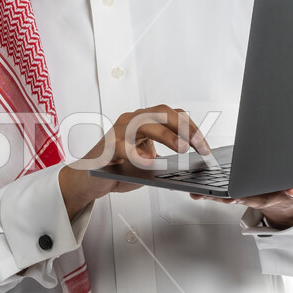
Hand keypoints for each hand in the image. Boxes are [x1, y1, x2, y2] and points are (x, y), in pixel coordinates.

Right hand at [60, 105, 213, 216]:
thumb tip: (192, 168)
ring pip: (145, 124)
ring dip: (167, 135)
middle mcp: (131, 121)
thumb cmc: (119, 168)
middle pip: (162, 113)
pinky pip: (123, 147)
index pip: (173, 115)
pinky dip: (137, 153)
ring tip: (182, 148)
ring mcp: (118, 132)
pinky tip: (149, 161)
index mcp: (144, 121)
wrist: (88, 178)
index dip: (192, 128)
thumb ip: (166, 158)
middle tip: (199, 146)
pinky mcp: (107, 149)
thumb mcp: (148, 161)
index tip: (205, 146)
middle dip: (185, 128)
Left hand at [191, 172, 292, 228]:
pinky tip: (195, 192)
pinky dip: (209, 193)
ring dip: (227, 194)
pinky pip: (223, 194)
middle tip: (242, 192)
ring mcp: (258, 196)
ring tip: (214, 192)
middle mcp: (277, 195)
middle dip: (254, 193)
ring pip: (241, 195)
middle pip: (265, 196)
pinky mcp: (242, 192)